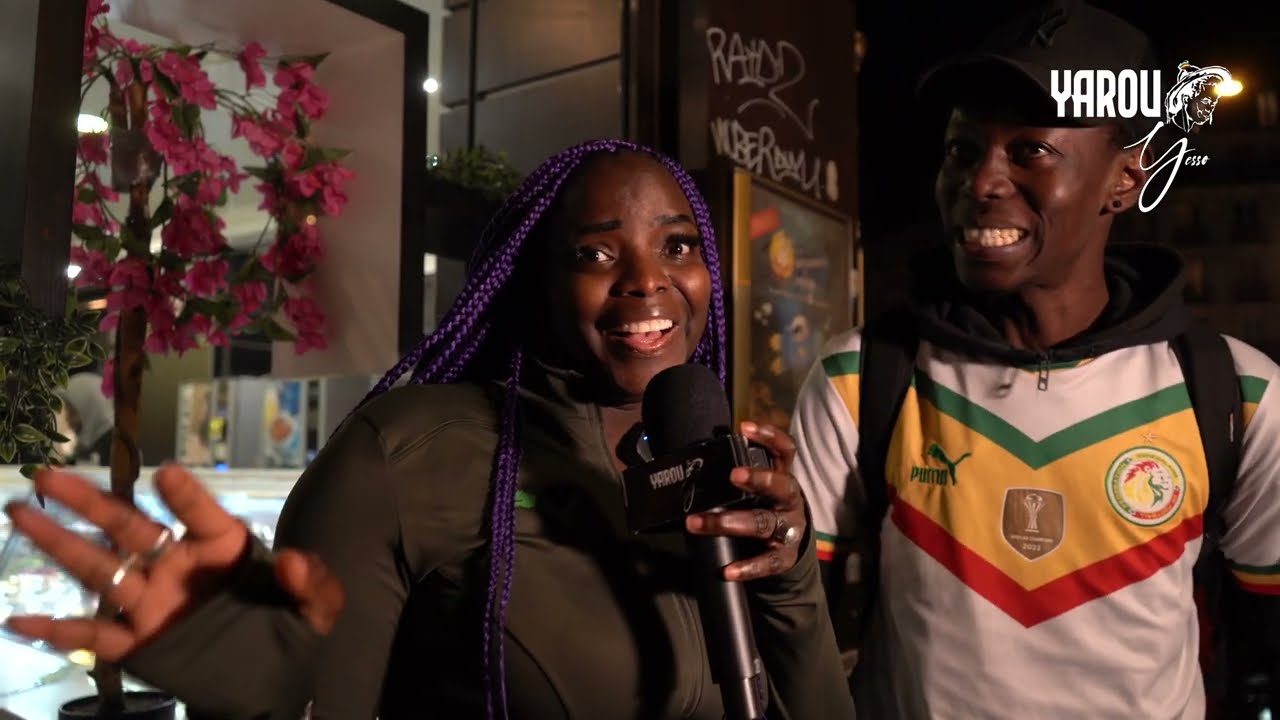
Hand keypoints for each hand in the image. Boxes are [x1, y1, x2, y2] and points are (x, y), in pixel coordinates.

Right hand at [3, 464, 344, 661]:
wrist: (271, 682)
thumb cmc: (292, 630)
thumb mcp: (320, 607)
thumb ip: (314, 583)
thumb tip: (295, 560)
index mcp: (224, 547)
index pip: (202, 514)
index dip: (186, 495)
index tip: (167, 472)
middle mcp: (179, 565)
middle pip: (130, 527)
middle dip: (91, 501)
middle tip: (50, 474)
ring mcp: (153, 602)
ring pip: (101, 568)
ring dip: (61, 544)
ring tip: (22, 513)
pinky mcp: (138, 642)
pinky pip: (93, 634)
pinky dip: (57, 629)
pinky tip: (21, 618)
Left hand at [684, 421, 805, 580]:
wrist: (789, 549)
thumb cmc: (764, 509)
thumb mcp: (758, 489)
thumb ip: (738, 477)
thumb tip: (692, 462)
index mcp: (783, 477)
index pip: (785, 451)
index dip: (769, 436)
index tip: (744, 427)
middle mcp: (790, 501)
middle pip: (781, 486)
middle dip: (759, 479)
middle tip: (734, 475)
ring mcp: (790, 529)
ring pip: (764, 523)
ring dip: (730, 522)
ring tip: (699, 523)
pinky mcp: (785, 557)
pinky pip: (768, 562)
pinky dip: (748, 567)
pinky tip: (728, 570)